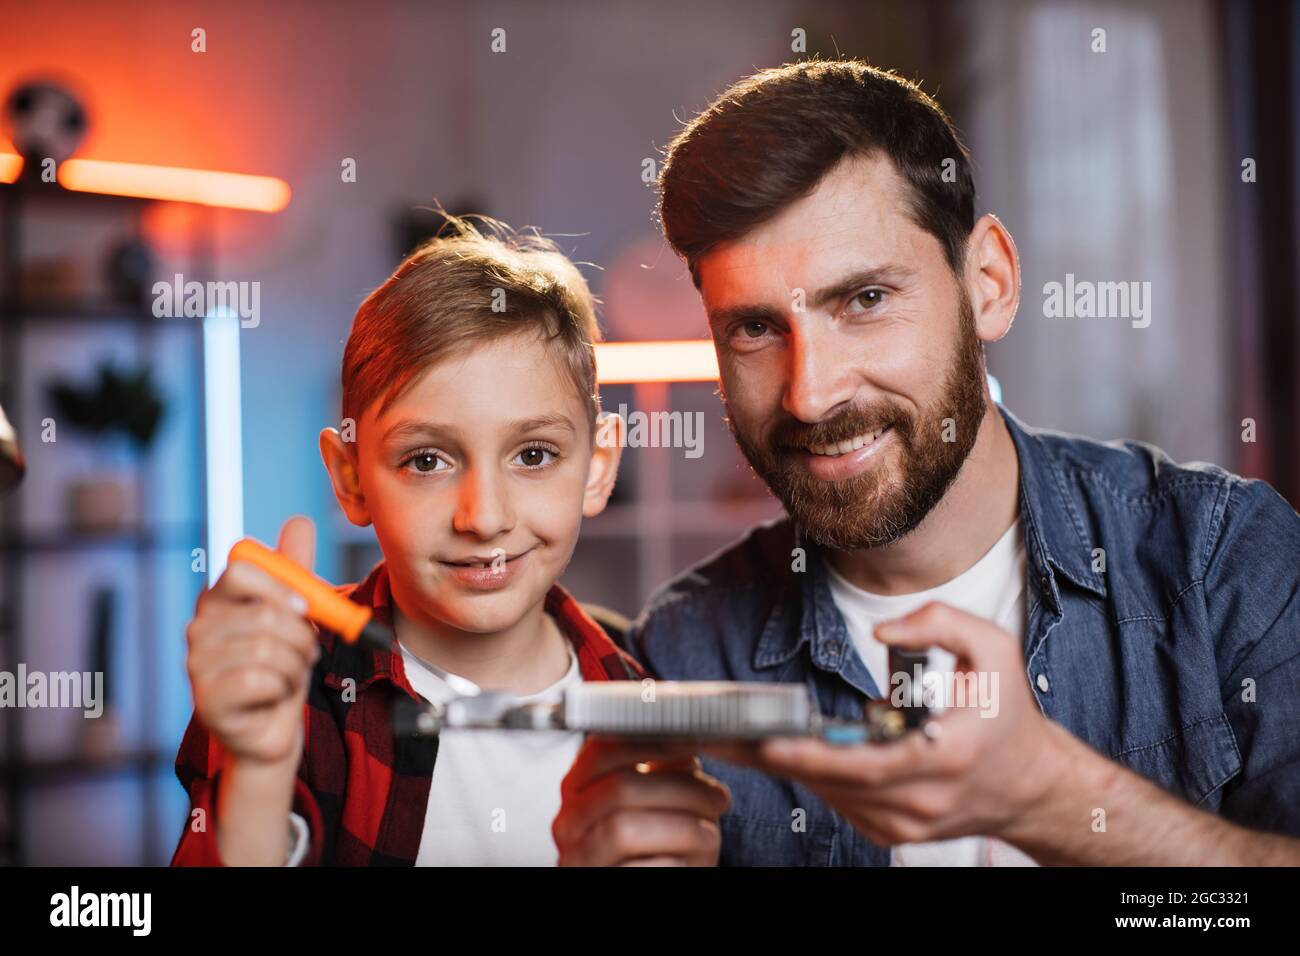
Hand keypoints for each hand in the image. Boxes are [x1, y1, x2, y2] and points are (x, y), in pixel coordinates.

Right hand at [187, 516, 319, 767]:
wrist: (273, 728)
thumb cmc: (283, 666)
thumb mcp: (296, 614)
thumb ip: (295, 570)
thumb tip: (299, 520)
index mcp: (218, 600)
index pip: (241, 570)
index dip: (281, 587)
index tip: (304, 609)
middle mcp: (199, 628)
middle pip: (264, 614)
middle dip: (302, 637)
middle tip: (306, 653)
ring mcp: (197, 666)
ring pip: (268, 649)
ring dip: (297, 666)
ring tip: (290, 676)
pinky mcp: (206, 702)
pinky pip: (260, 681)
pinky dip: (282, 689)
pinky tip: (274, 697)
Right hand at [553, 737, 730, 865]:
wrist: (655, 878)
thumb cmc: (659, 845)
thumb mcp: (660, 801)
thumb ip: (664, 770)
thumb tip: (685, 742)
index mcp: (579, 790)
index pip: (600, 751)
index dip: (649, 743)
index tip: (690, 746)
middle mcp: (567, 823)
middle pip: (618, 787)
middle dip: (680, 789)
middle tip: (717, 798)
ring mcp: (577, 858)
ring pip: (623, 829)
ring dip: (681, 827)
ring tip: (709, 833)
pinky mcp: (597, 884)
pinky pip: (639, 869)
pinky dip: (674, 863)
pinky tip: (691, 862)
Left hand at [704, 601, 1069, 849]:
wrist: (1032, 786)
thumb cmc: (1008, 717)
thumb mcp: (993, 652)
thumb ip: (940, 623)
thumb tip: (883, 629)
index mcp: (945, 756)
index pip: (866, 764)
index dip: (813, 754)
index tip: (769, 741)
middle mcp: (922, 799)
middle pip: (833, 782)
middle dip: (775, 756)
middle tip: (724, 736)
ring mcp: (907, 823)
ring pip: (831, 795)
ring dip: (788, 766)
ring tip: (738, 740)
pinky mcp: (895, 832)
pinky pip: (841, 803)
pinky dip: (816, 777)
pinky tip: (792, 751)